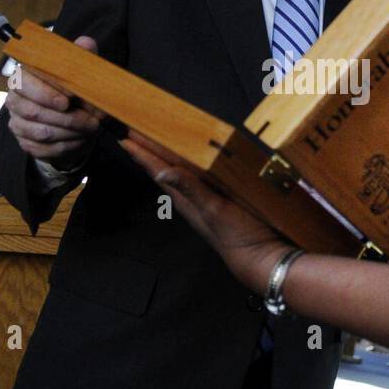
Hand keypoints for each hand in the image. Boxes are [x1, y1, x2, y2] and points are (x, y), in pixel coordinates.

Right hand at [7, 35, 104, 164]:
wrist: (72, 121)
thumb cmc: (73, 91)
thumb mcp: (80, 70)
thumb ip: (81, 56)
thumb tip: (86, 43)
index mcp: (23, 77)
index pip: (24, 83)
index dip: (47, 92)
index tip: (70, 98)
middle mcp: (14, 100)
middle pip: (33, 112)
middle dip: (67, 118)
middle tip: (92, 120)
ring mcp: (17, 123)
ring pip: (41, 132)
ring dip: (71, 132)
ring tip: (90, 128)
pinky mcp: (25, 143)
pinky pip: (43, 149)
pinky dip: (66, 146)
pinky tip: (80, 139)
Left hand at [119, 131, 288, 290]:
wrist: (262, 256)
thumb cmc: (237, 236)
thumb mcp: (213, 209)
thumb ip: (190, 189)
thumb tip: (161, 172)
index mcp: (187, 198)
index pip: (159, 170)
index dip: (143, 154)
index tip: (126, 138)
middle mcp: (193, 197)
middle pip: (165, 169)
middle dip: (150, 152)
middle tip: (135, 132)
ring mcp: (207, 199)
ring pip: (181, 173)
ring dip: (168, 158)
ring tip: (156, 143)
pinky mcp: (222, 200)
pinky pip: (200, 179)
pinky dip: (192, 166)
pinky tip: (195, 162)